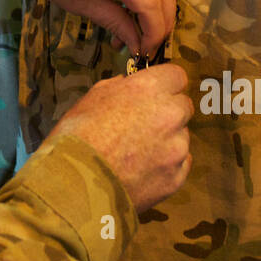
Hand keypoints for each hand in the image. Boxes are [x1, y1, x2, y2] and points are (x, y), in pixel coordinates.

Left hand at [8, 0, 175, 57]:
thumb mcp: (78, 4)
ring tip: (136, 30)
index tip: (145, 50)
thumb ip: (113, 22)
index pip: (147, 0)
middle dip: (163, 19)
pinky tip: (130, 9)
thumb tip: (138, 44)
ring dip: (157, 5)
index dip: (153, 30)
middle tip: (149, 43)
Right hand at [49, 64, 192, 212]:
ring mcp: (177, 149)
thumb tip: (129, 87)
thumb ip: (119, 88)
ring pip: (182, 137)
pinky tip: (144, 171)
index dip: (164, 84)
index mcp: (150, 89)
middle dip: (168, 111)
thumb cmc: (77, 135)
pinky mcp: (177, 178)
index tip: (154, 93)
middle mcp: (171, 115)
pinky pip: (180, 164)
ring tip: (139, 154)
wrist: (76, 185)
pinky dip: (167, 165)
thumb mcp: (92, 98)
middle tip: (144, 124)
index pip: (177, 75)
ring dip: (168, 140)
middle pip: (184, 106)